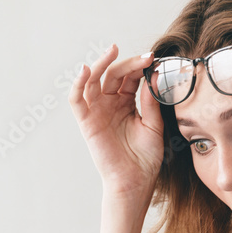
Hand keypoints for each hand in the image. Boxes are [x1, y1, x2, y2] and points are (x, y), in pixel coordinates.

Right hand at [68, 44, 164, 207]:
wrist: (135, 182)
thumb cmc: (145, 158)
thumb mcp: (153, 125)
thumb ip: (150, 101)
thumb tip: (153, 75)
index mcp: (126, 104)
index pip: (130, 77)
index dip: (140, 66)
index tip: (154, 59)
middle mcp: (110, 105)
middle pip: (113, 74)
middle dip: (128, 63)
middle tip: (144, 57)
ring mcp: (97, 112)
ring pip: (93, 80)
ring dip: (101, 63)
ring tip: (113, 50)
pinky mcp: (86, 122)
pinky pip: (76, 100)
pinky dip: (78, 84)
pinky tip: (86, 70)